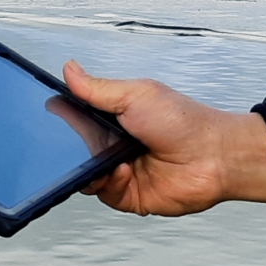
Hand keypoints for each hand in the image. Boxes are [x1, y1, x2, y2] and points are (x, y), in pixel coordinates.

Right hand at [52, 60, 265, 215]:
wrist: (214, 156)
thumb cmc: (184, 122)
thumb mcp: (136, 95)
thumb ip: (98, 88)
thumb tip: (69, 70)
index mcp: (114, 117)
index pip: (76, 117)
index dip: (62, 116)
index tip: (51, 114)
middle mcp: (114, 145)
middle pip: (75, 149)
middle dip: (70, 148)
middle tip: (76, 143)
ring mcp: (120, 171)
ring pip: (84, 175)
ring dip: (89, 169)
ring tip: (104, 161)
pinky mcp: (128, 195)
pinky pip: (102, 194)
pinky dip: (107, 184)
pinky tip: (120, 172)